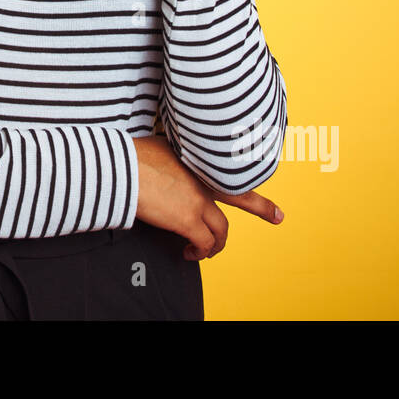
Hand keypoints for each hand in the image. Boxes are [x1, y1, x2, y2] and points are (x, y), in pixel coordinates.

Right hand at [133, 133, 282, 260]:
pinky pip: (204, 243)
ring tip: (207, 252)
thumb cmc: (130, 155)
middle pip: (241, 195)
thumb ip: (171, 154)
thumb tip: (163, 160)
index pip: (226, 168)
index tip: (255, 179)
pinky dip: (200, 252)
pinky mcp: (188, 220)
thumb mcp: (159, 144)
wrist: (121, 167)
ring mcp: (199, 199)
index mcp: (198, 158)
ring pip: (221, 229)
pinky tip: (190, 254)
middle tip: (278, 216)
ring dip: (217, 244)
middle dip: (261, 207)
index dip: (241, 177)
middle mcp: (204, 178)